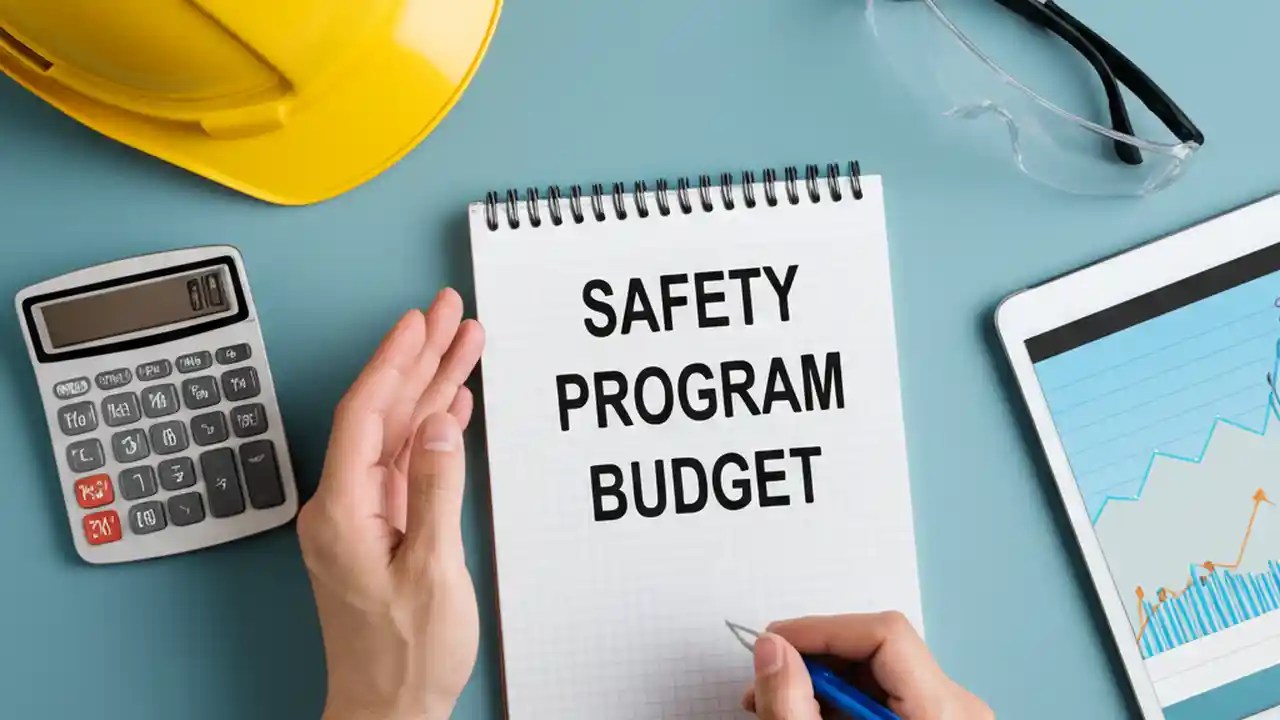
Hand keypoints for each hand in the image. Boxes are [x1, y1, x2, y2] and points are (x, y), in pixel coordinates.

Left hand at [297, 289, 485, 719]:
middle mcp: (344, 505)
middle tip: (448, 313)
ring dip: (430, 387)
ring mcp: (362, 516)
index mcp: (343, 511)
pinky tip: (451, 405)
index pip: (365, 414)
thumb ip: (435, 488)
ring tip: (463, 343)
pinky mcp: (380, 528)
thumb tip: (435, 424)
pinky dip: (431, 430)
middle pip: (381, 412)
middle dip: (418, 358)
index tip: (420, 322)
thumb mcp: (432, 569)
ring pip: (397, 432)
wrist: (388, 708)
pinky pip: (405, 462)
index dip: (394, 361)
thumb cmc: (405, 654)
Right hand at [743, 612, 992, 719]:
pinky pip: (884, 694)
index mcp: (943, 713)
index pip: (884, 633)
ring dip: (822, 681)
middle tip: (765, 681)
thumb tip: (771, 649)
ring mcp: (948, 717)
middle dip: (813, 659)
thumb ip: (793, 705)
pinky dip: (841, 701)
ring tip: (778, 705)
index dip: (821, 629)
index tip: (775, 641)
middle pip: (877, 649)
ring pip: (876, 671)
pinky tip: (808, 715)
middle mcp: (957, 709)